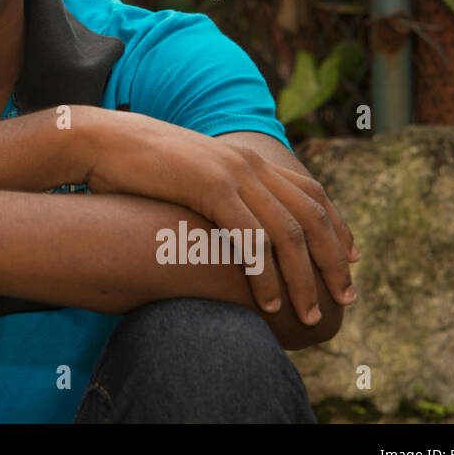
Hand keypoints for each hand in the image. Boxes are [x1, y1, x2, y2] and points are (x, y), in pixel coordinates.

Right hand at [83, 109, 357, 324]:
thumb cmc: (137, 169)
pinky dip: (265, 273)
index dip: (338, 226)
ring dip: (303, 277)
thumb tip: (230, 224)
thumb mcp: (189, 178)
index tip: (351, 260)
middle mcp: (249, 163)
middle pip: (311, 215)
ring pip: (288, 231)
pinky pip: (250, 237)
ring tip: (308, 313)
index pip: (311, 193)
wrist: (102, 142)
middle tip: (345, 297)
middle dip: (333, 259)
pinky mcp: (209, 187)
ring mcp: (231, 173)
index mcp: (247, 159)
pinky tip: (268, 301)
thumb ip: (218, 194)